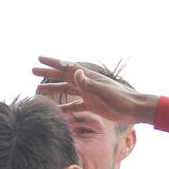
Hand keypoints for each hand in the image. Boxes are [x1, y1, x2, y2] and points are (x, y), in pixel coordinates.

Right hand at [32, 56, 156, 124]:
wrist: (136, 109)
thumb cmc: (122, 99)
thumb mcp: (104, 91)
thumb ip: (89, 83)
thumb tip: (74, 72)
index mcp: (89, 77)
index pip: (67, 67)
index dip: (53, 62)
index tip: (39, 58)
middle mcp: (87, 83)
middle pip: (63, 76)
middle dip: (48, 73)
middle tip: (32, 70)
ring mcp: (89, 94)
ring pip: (67, 91)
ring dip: (53, 90)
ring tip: (38, 90)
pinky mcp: (93, 105)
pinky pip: (75, 106)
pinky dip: (65, 108)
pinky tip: (56, 111)